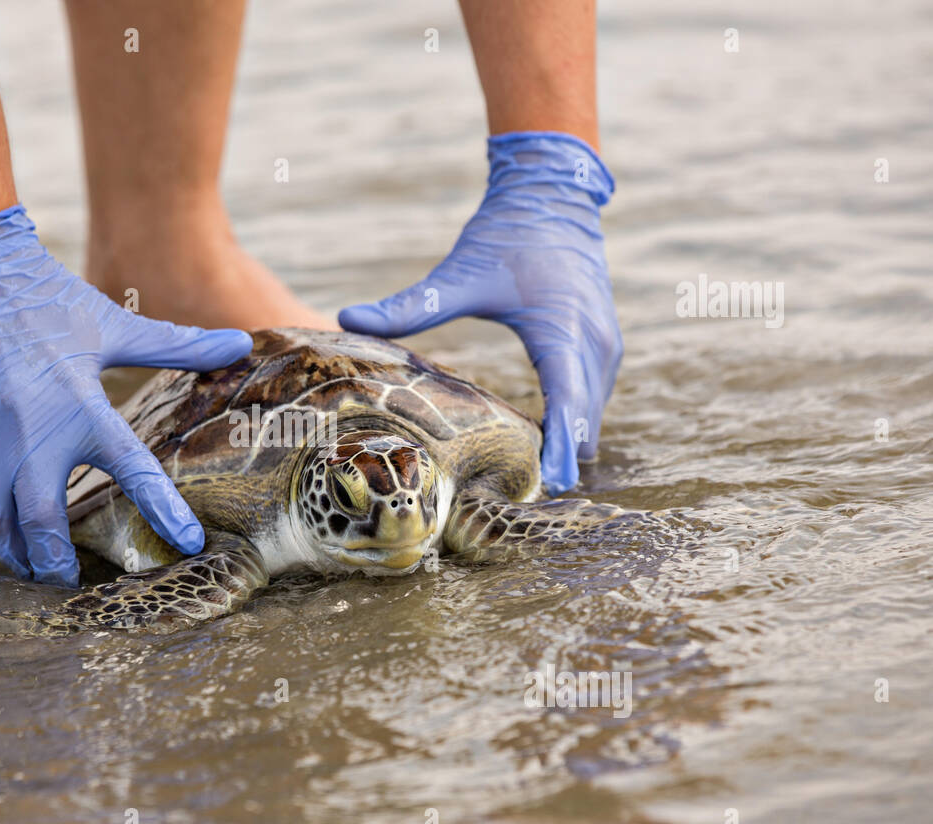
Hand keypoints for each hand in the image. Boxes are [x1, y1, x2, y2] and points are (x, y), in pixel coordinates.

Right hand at [0, 205, 252, 586]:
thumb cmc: (47, 301)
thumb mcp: (114, 326)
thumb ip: (177, 345)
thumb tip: (240, 342)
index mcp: (83, 409)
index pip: (135, 472)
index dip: (164, 512)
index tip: (190, 545)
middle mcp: (32, 434)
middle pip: (43, 524)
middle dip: (56, 564)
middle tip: (68, 581)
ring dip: (11, 555)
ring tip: (26, 567)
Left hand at [338, 132, 620, 494]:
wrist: (553, 194)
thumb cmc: (507, 233)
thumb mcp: (459, 273)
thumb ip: (410, 305)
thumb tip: (348, 317)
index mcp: (562, 329)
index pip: (567, 400)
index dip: (561, 445)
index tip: (554, 483)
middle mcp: (594, 341)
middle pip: (584, 417)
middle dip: (563, 457)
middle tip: (530, 498)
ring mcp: (606, 343)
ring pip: (591, 409)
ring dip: (570, 441)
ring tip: (539, 482)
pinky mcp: (603, 342)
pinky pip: (592, 394)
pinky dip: (575, 419)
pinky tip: (549, 445)